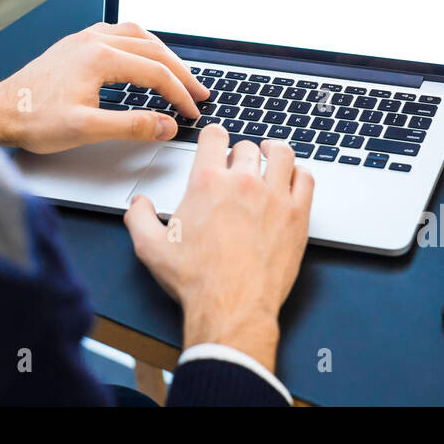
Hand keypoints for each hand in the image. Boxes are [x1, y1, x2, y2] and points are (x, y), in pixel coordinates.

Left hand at [0, 21, 210, 153]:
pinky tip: (140, 54)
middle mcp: (94, 40)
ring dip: (162, 53)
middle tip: (199, 91)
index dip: (179, 94)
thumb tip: (166, 125)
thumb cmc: (34, 120)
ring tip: (178, 71)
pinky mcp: (74, 44)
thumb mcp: (86, 129)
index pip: (156, 72)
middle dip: (180, 72)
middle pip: (153, 49)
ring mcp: (83, 38)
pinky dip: (139, 43)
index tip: (192, 112)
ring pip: (137, 35)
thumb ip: (131, 126)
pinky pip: (117, 33)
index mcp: (100, 57)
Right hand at [124, 126, 313, 372]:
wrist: (232, 307)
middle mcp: (243, 182)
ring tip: (270, 156)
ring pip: (281, 154)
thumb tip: (138, 204)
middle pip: (246, 147)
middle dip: (239, 153)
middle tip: (239, 165)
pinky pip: (305, 178)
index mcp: (207, 182)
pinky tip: (292, 179)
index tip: (216, 140)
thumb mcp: (151, 248)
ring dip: (273, 152)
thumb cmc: (197, 280)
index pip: (214, 137)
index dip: (213, 136)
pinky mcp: (297, 215)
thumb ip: (140, 218)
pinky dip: (299, 173)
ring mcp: (274, 197)